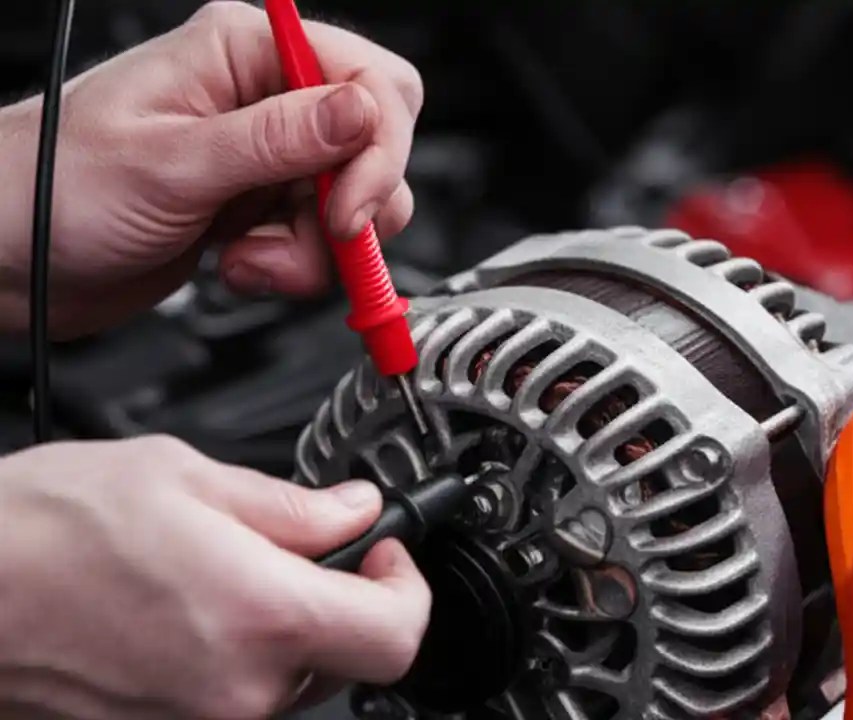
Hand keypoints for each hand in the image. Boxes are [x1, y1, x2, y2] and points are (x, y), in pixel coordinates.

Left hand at [0, 1, 423, 337]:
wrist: (9, 260)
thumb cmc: (51, 190)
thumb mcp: (173, 164)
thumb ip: (277, 140)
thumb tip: (362, 112)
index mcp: (242, 53)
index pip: (367, 80)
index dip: (376, 148)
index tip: (348, 210)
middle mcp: (263, 98)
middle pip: (374, 143)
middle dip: (357, 204)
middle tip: (324, 238)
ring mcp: (265, 156)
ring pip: (354, 200)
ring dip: (320, 249)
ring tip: (255, 262)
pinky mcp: (261, 207)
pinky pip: (322, 238)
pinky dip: (296, 266)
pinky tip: (242, 267)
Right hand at [0, 436, 429, 718]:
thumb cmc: (41, 534)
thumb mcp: (184, 478)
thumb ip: (292, 505)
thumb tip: (352, 511)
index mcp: (261, 617)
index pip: (399, 632)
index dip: (406, 587)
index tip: (386, 552)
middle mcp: (239, 690)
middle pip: (349, 656)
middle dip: (342, 598)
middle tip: (304, 546)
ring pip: (291, 678)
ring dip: (283, 625)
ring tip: (221, 570)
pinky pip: (234, 696)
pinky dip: (234, 654)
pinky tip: (187, 608)